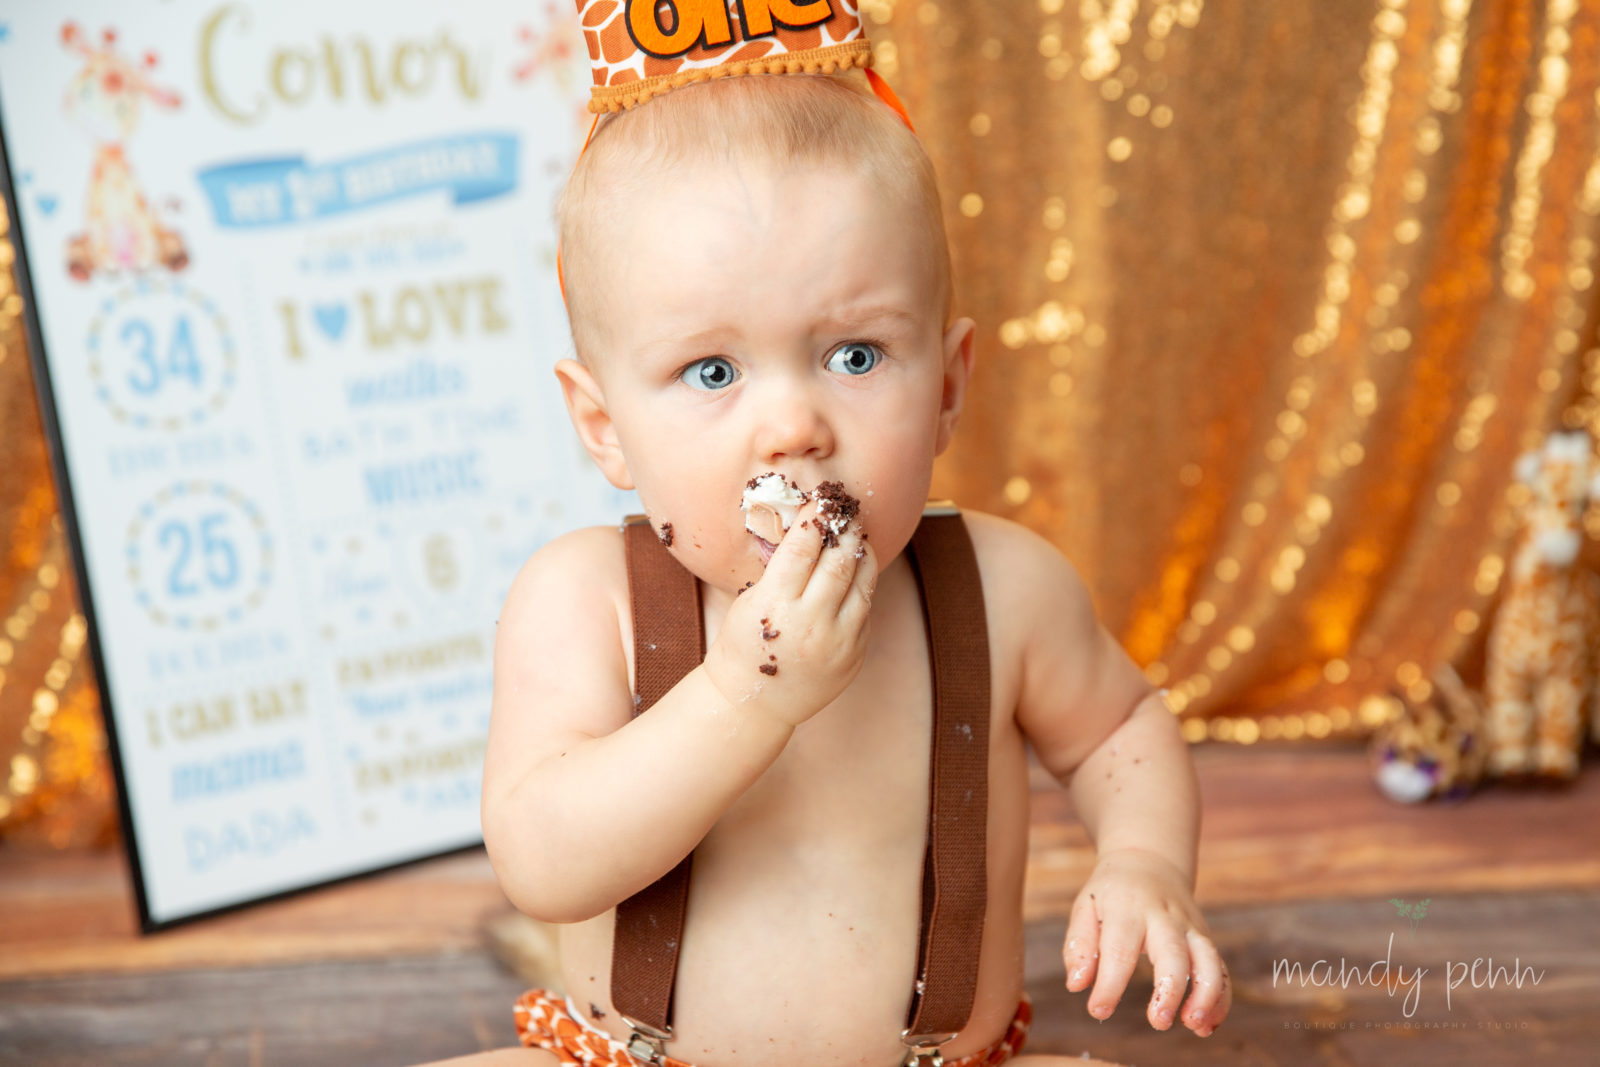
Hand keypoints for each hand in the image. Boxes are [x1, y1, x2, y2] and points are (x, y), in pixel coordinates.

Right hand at [703, 502, 877, 727]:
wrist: (754, 703)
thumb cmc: (743, 645)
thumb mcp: (749, 601)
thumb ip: (779, 570)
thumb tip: (807, 529)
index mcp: (775, 605)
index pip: (802, 548)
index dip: (814, 519)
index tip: (820, 502)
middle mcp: (810, 623)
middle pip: (838, 561)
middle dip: (845, 531)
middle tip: (847, 513)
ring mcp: (837, 641)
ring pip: (862, 583)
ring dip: (862, 554)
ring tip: (858, 539)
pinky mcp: (854, 654)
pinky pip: (866, 610)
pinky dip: (863, 587)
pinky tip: (857, 574)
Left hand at [1063, 847, 1230, 1036]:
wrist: (1149, 862)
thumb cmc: (1111, 893)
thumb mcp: (1085, 908)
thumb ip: (1079, 947)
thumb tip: (1077, 985)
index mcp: (1127, 908)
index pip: (1119, 949)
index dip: (1110, 984)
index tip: (1098, 1010)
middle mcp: (1164, 917)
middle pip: (1173, 952)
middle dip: (1169, 990)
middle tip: (1158, 1022)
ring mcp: (1190, 927)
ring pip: (1209, 960)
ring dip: (1207, 996)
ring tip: (1193, 1025)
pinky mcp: (1205, 939)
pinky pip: (1221, 970)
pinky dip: (1220, 999)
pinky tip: (1205, 1025)